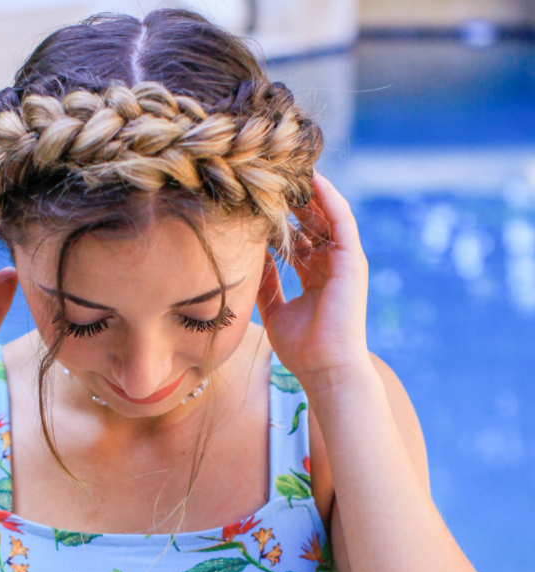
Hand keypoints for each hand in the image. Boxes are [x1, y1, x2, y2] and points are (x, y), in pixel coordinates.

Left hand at [256, 172, 370, 393]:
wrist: (326, 368)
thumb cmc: (301, 348)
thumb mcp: (274, 310)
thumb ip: (265, 283)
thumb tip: (249, 258)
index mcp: (315, 278)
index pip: (297, 241)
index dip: (279, 223)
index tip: (258, 205)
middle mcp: (331, 266)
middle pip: (311, 225)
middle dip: (291, 204)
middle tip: (269, 182)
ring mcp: (344, 261)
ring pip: (325, 217)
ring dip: (308, 195)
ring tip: (286, 172)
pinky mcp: (354, 259)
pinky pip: (342, 220)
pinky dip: (329, 198)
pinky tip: (313, 179)